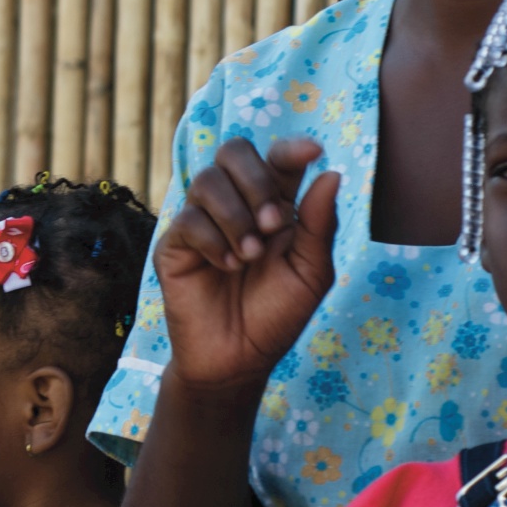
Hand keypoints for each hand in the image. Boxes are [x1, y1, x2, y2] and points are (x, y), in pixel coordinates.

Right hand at [154, 138, 340, 390]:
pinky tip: (226, 268)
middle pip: (234, 151)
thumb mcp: (311, 273)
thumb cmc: (277, 316)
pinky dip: (213, 242)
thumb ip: (319, 225)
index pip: (276, 159)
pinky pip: (188, 219)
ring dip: (235, 216)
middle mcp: (236, 205)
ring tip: (249, 257)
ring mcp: (202, 222)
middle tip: (271, 225)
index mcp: (273, 206)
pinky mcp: (175, 244)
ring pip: (208, 181)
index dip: (290, 147)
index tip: (312, 152)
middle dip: (256, 180)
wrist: (238, 359)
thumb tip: (331, 173)